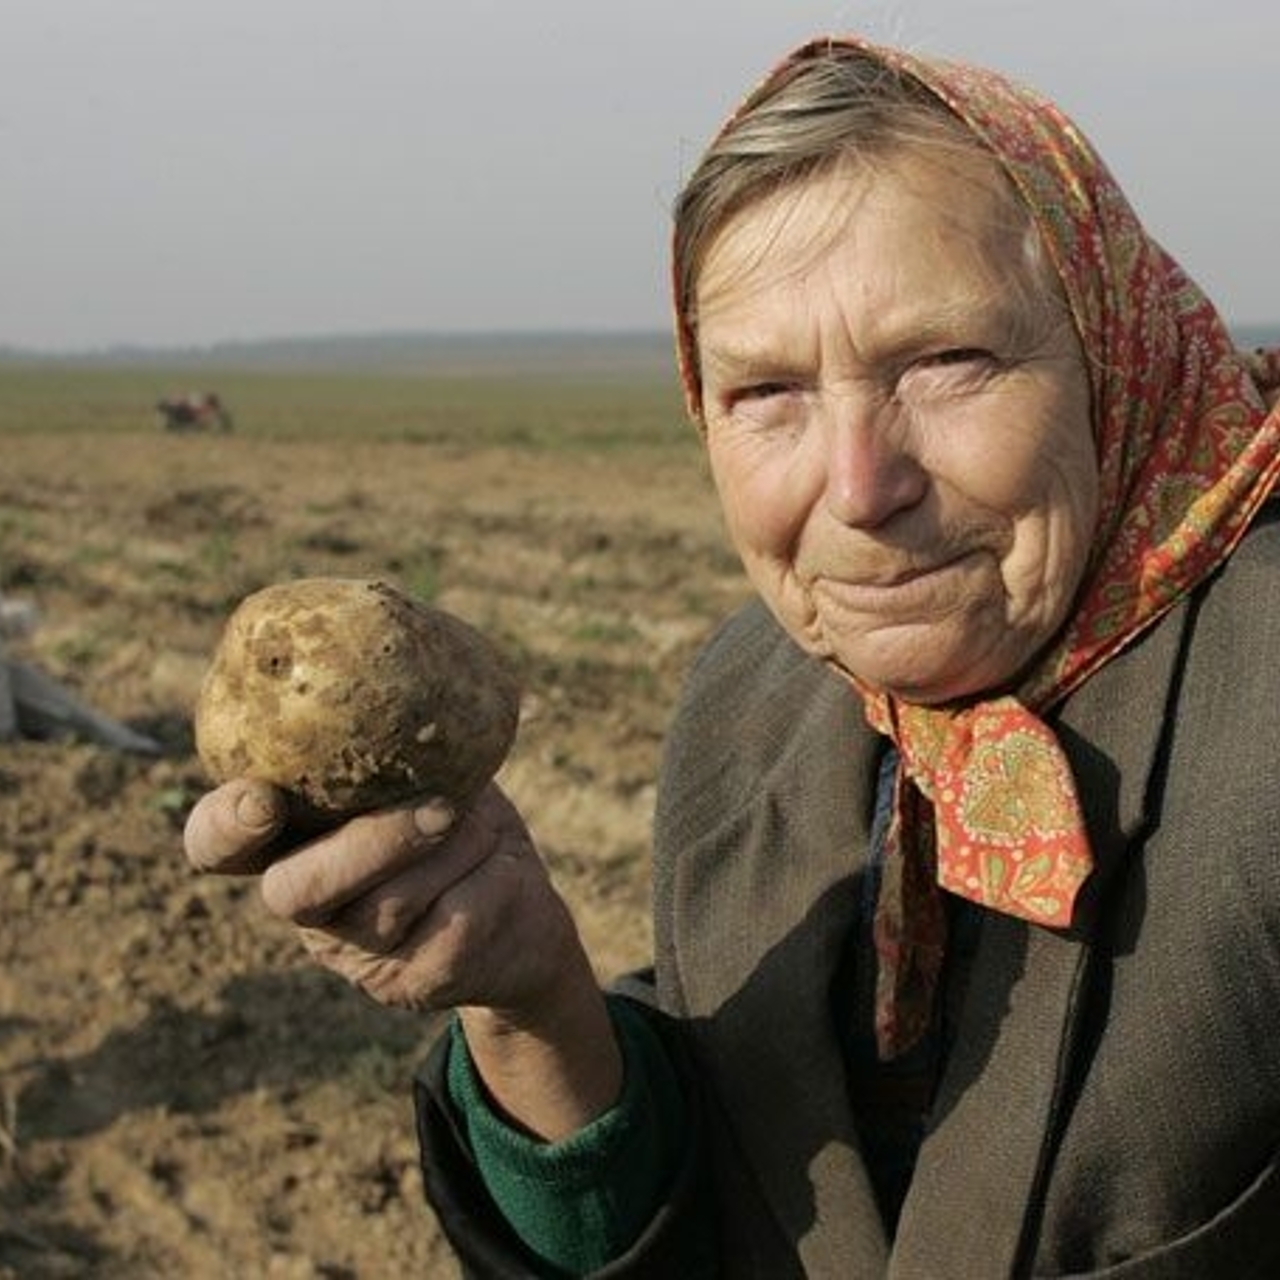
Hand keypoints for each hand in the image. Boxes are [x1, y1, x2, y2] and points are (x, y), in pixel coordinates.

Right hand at [185, 779, 585, 1017]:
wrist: (525, 920)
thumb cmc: (465, 829)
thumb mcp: (431, 778)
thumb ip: (402, 747)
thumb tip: (410, 672)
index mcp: (295, 845)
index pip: (216, 846)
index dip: (222, 826)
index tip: (259, 799)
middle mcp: (312, 909)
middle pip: (295, 892)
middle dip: (368, 844)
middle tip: (440, 806)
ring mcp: (361, 955)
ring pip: (390, 901)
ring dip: (456, 846)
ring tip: (485, 822)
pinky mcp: (418, 981)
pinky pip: (454, 920)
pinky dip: (492, 876)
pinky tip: (506, 863)